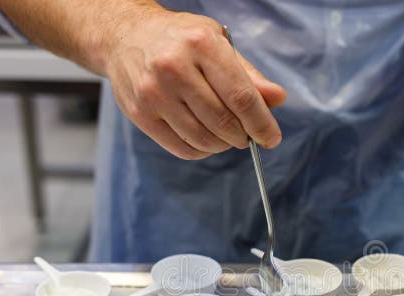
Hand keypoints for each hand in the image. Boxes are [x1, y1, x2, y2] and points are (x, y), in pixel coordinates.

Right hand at [105, 9, 286, 159]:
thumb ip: (249, 75)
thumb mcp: (218, 44)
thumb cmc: (181, 40)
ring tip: (224, 135)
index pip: (241, 97)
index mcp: (201, 44)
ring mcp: (154, 92)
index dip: (261, 124)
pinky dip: (201, 151)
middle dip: (243, 136)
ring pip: (203, 140)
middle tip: (246, 135)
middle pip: (223, 122)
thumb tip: (277, 99)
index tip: (271, 138)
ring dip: (222, 145)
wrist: (126, 35)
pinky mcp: (140, 113)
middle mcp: (174, 67)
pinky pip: (182, 148)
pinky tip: (204, 138)